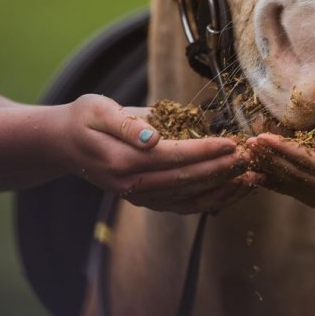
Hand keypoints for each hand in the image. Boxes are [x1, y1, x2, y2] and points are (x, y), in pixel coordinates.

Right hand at [52, 94, 256, 212]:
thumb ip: (127, 124)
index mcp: (123, 161)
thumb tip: (152, 137)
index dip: (204, 151)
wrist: (63, 145)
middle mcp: (132, 185)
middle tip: (250, 157)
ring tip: (251, 177)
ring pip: (189, 199)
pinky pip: (184, 205)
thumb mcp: (99, 110)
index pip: (173, 157)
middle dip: (222, 169)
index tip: (230, 143)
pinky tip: (233, 190)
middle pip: (186, 180)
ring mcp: (140, 196)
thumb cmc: (85, 119)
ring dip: (223, 189)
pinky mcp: (147, 199)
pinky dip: (211, 200)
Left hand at [246, 110, 314, 205]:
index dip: (283, 149)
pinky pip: (300, 189)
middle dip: (270, 159)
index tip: (262, 137)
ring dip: (270, 173)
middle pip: (297, 173)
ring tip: (247, 162)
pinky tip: (262, 177)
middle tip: (248, 145)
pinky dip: (279, 183)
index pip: (308, 161)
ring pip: (295, 184)